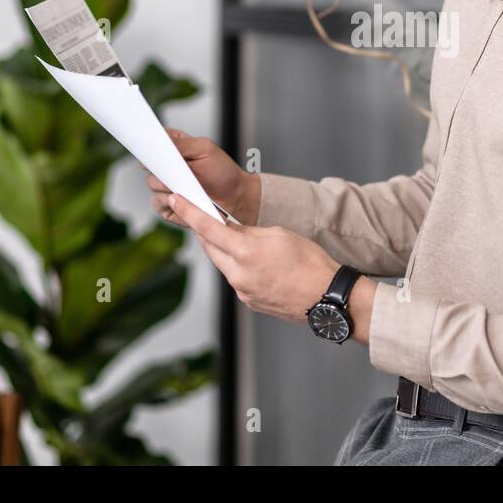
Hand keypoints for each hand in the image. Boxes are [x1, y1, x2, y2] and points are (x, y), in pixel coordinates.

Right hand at [147, 129, 259, 225]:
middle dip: (160, 167)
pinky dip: (169, 201)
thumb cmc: (224, 172)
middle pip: (148, 164)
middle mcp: (166, 167)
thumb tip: (158, 142)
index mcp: (174, 148)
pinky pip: (157, 202)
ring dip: (168, 185)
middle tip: (177, 169)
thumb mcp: (205, 149)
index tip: (151, 146)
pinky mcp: (167, 205)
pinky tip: (185, 198)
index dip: (149, 143)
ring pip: (152, 184)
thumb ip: (181, 143)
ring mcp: (165, 186)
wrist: (236, 197)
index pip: (151, 141)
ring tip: (188, 186)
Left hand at [166, 194, 339, 324]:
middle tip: (212, 219)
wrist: (325, 296)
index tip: (177, 201)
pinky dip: (240, 268)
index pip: (207, 228)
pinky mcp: (249, 301)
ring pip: (224, 264)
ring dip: (228, 251)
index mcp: (245, 252)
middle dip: (209, 233)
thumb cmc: (310, 263)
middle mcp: (238, 274)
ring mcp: (242, 291)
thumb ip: (248, 231)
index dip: (189, 212)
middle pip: (211, 248)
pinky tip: (260, 265)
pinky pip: (236, 279)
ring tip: (250, 245)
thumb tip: (231, 230)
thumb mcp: (279, 234)